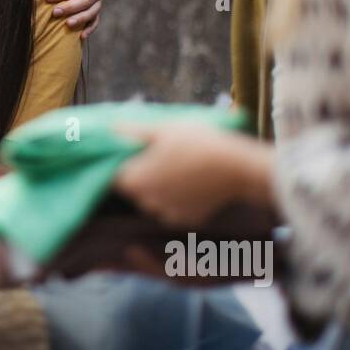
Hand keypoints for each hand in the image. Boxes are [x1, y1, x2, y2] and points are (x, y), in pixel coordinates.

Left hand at [47, 0, 104, 38]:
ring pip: (92, 13)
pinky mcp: (96, 13)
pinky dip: (89, 29)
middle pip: (86, 1)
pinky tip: (81, 36)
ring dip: (79, 19)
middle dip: (69, 7)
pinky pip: (95, 22)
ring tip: (67, 24)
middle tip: (54, 13)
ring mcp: (99, 2)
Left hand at [110, 122, 272, 227]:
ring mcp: (168, 214)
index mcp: (135, 181)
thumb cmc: (197, 143)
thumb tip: (111, 129)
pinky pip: (175, 209)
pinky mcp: (188, 220)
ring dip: (161, 187)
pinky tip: (193, 182)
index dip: (123, 163)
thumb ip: (133, 132)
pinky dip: (179, 198)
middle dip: (143, 174)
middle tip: (161, 155)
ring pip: (155, 200)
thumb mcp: (163, 130)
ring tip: (180, 167)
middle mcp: (147, 203)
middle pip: (135, 189)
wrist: (238, 167)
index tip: (136, 151)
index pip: (115, 175)